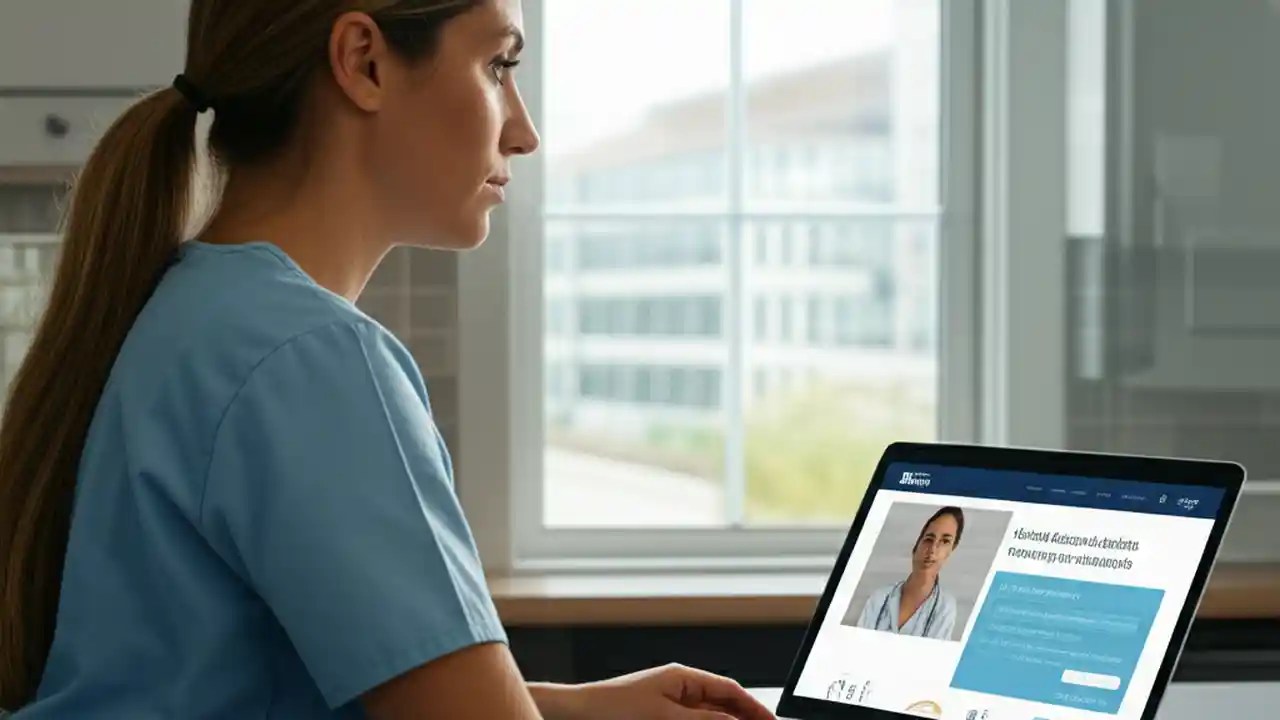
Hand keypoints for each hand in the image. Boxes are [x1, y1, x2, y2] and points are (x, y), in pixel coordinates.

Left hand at [530, 663, 775, 719]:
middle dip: (744, 717)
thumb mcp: (665, 717)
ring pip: (708, 715)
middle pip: (722, 703)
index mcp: (683, 678)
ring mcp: (668, 703)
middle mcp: (678, 687)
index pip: (729, 690)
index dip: (754, 707)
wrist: (577, 715)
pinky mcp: (657, 717)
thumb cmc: (613, 709)